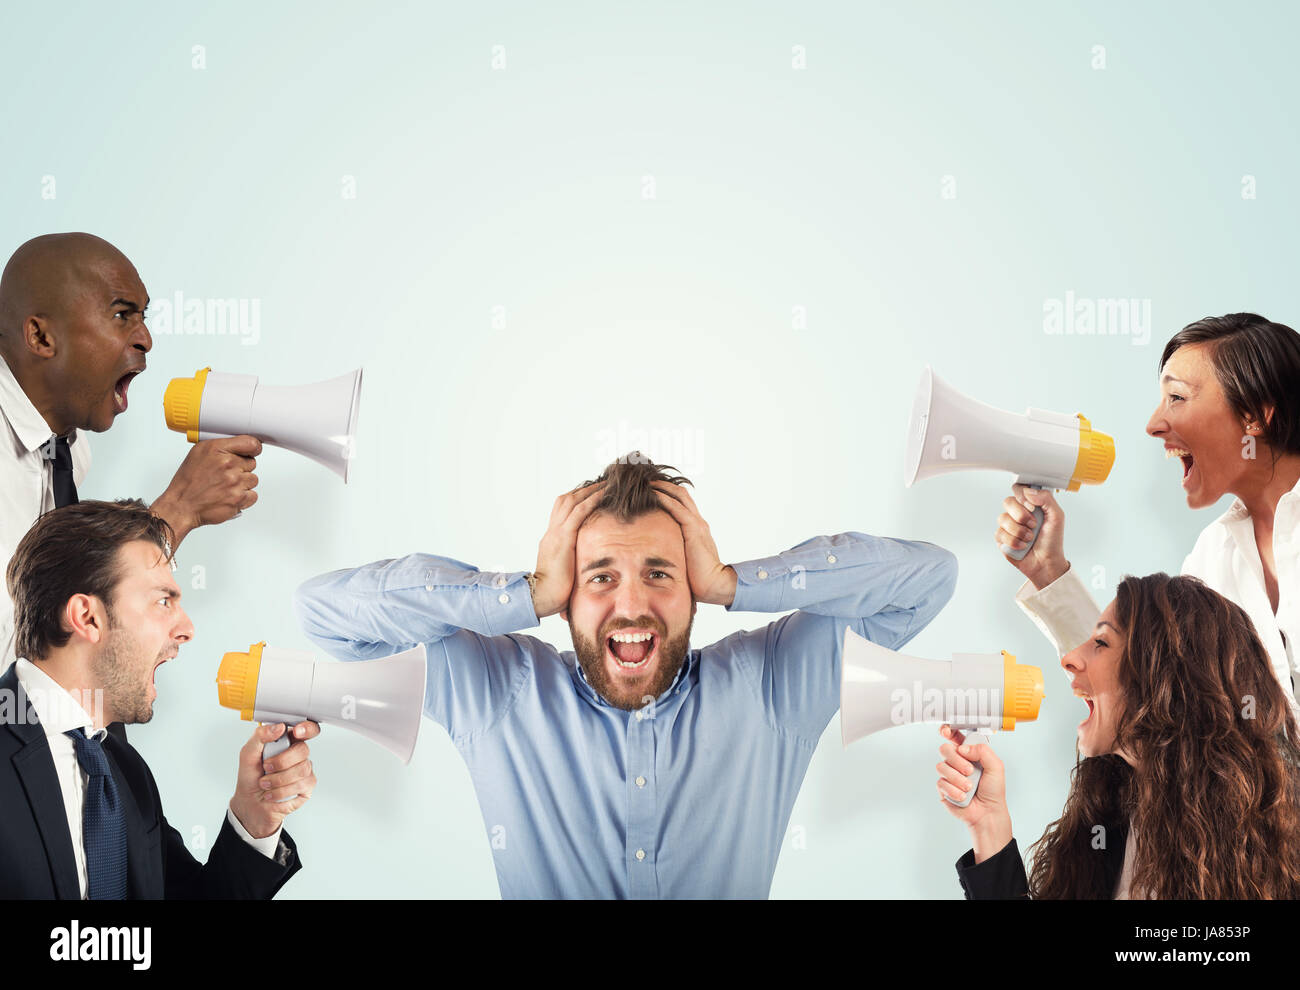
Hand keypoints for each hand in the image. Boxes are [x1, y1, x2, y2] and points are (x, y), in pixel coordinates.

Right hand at [153, 435, 261, 545]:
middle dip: (242, 468)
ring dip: (243, 483)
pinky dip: (244, 497)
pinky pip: (253, 495)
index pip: (250, 443)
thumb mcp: (198, 453)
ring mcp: (235, 482)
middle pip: (251, 462)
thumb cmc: (188, 482)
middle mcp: (227, 464)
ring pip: (253, 479)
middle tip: (226, 474)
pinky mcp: (239, 498)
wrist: (181, 506)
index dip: (253, 448)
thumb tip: (238, 445)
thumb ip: (220, 446)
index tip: (252, 451)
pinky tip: (230, 495)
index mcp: (217, 449)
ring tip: (226, 486)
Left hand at [228, 721, 318, 838]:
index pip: (307, 729)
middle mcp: (298, 755)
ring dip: (277, 780)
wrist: (250, 803)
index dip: (307, 728)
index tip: (297, 732)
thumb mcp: (248, 754)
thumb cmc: (251, 777)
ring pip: (302, 769)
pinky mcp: (307, 787)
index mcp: (287, 741)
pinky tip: (273, 793)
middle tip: (266, 767)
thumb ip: (260, 736)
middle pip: (303, 750)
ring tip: (265, 784)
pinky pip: (301, 785)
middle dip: (281, 761)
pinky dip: (281, 792)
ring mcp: (304, 770)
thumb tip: (278, 727)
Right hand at [531, 481, 606, 617]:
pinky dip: (591, 501)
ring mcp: (556, 534)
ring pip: (571, 501)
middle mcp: (552, 533)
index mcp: (552, 539)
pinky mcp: (563, 539)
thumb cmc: (553, 590)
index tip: (590, 493)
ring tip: (605, 484)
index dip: (576, 500)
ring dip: (589, 490)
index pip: (562, 512)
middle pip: (564, 501)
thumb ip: (571, 562)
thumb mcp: (564, 570)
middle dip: (583, 490)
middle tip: (601, 483)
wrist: (541, 596)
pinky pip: (578, 513)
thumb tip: (584, 564)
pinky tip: (603, 494)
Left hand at [651, 481, 735, 606]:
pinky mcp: (693, 530)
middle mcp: (698, 522)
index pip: (683, 503)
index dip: (669, 493)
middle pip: (682, 494)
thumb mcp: (684, 558)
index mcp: (697, 528)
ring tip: (647, 482)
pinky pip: (677, 508)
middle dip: (664, 485)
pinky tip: (653, 494)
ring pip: (680, 496)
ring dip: (663, 487)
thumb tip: (657, 552)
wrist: (713, 584)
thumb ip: (675, 550)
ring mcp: (697, 524)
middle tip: (647, 480)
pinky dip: (664, 498)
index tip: (652, 489)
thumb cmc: (698, 577)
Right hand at [937, 725, 1011, 863]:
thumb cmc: (993, 791)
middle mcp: (958, 762)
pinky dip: (953, 790)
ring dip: (957, 778)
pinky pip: (941, 782)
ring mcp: (949, 774)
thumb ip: (982, 751)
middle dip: (957, 760)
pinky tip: (963, 796)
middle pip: (945, 749)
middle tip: (969, 771)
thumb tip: (963, 749)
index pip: (956, 737)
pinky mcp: (943, 788)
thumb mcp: (996, 767)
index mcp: (970, 753)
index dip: (948, 731)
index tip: (946, 731)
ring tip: (969, 787)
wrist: (987, 813)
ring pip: (942, 766)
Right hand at [996, 484, 1068, 589]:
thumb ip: (1046, 499)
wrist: (1046, 562)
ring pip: (1003, 519)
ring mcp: (1008, 525)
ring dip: (1019, 531)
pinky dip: (1014, 542)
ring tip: (1029, 538)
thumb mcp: (1057, 516)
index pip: (1018, 489)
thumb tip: (1028, 491)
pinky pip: (1000, 534)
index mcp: (1031, 505)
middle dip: (1021, 515)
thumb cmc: (1052, 541)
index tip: (1032, 507)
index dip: (1022, 496)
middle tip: (1033, 525)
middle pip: (1008, 502)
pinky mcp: (1001, 538)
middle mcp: (1018, 513)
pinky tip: (1022, 546)